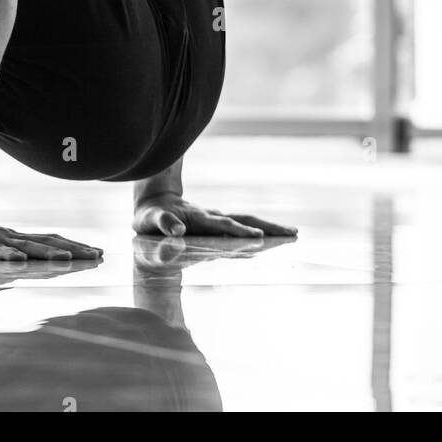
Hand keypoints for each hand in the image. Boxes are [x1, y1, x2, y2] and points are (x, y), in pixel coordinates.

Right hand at [0, 209, 102, 260]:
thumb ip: (15, 259)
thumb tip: (35, 268)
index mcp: (18, 241)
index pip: (54, 242)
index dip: (77, 247)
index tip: (99, 253)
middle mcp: (12, 238)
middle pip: (49, 244)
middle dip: (74, 251)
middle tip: (98, 256)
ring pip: (26, 247)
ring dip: (48, 254)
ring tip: (68, 260)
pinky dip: (6, 256)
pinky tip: (18, 262)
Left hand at [132, 194, 296, 239]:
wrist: (153, 201)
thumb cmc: (150, 216)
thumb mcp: (149, 221)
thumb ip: (163, 225)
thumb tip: (179, 233)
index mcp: (197, 217)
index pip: (222, 225)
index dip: (238, 230)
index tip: (257, 236)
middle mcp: (211, 217)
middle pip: (244, 219)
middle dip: (268, 227)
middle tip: (292, 233)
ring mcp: (216, 220)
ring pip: (246, 220)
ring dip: (268, 227)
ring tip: (293, 233)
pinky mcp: (216, 225)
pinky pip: (241, 226)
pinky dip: (258, 231)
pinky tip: (271, 240)